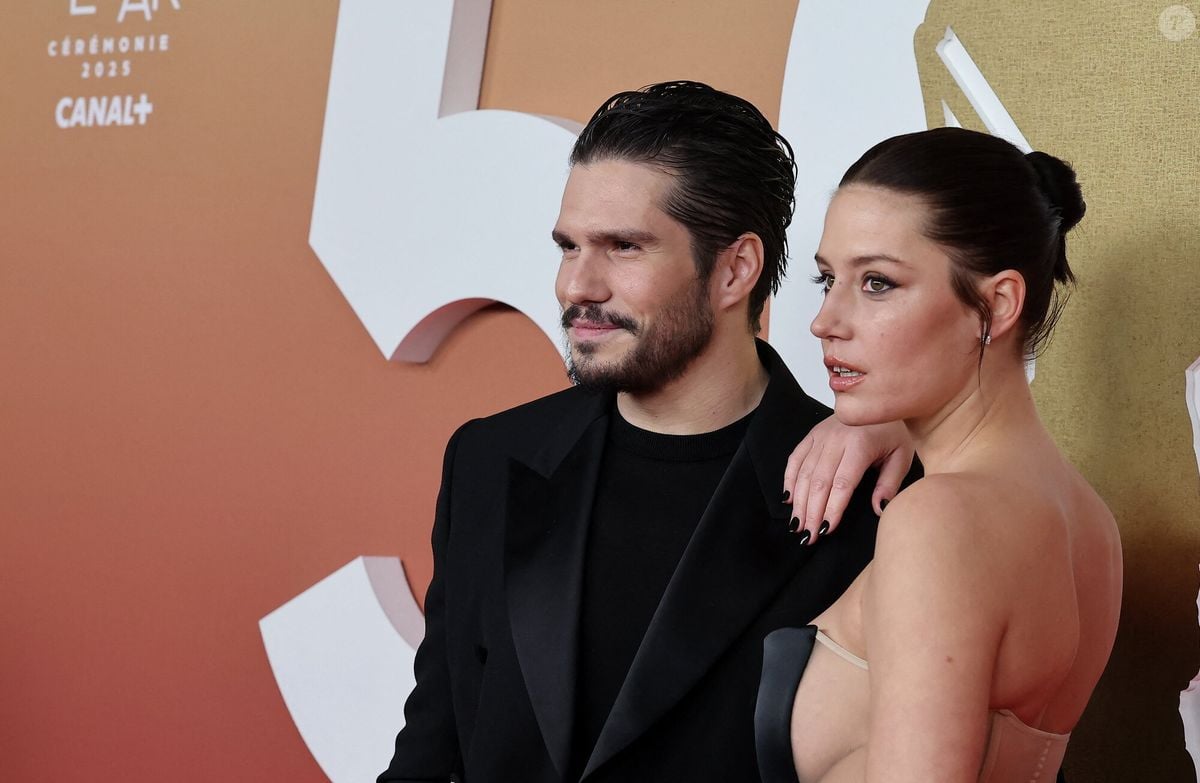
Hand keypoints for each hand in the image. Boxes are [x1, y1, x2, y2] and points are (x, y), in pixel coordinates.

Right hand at [782, 416, 913, 541]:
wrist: (876, 398)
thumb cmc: (891, 432)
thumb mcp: (901, 455)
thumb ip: (890, 483)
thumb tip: (879, 509)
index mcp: (860, 444)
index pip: (842, 483)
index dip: (832, 508)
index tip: (826, 530)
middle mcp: (836, 439)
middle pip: (819, 481)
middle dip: (811, 512)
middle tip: (807, 537)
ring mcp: (820, 436)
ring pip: (804, 473)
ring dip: (798, 502)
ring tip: (796, 526)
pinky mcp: (811, 435)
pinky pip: (795, 459)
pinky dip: (789, 479)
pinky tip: (788, 500)